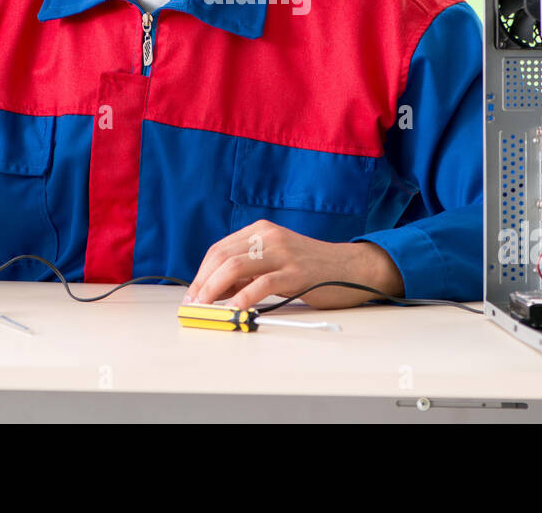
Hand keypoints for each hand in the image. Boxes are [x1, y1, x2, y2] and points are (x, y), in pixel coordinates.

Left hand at [184, 220, 404, 309]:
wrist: (349, 267)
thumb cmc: (309, 268)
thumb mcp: (274, 262)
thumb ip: (247, 272)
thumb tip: (214, 291)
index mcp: (260, 230)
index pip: (219, 249)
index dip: (201, 272)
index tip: (192, 293)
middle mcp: (268, 236)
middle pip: (222, 256)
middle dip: (203, 282)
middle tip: (194, 304)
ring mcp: (282, 253)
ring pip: (236, 266)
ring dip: (214, 289)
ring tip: (205, 307)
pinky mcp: (295, 272)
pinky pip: (261, 284)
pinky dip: (243, 297)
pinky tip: (234, 309)